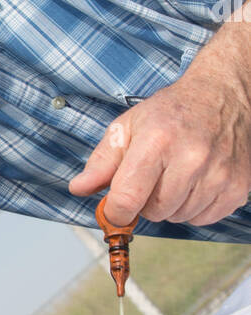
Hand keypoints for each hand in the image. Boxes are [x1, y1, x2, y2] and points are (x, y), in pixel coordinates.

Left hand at [68, 69, 250, 226]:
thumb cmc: (172, 111)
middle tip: (152, 177)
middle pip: (153, 212)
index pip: (128, 199)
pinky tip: (195, 182)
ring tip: (176, 174)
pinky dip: (194, 208)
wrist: (222, 95)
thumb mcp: (128, 127)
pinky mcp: (236, 187)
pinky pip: (203, 219)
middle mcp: (192, 158)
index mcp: (157, 141)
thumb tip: (79, 188)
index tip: (114, 208)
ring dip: (171, 205)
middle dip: (145, 202)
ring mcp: (218, 174)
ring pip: (178, 217)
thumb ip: (102, 161)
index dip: (115, 212)